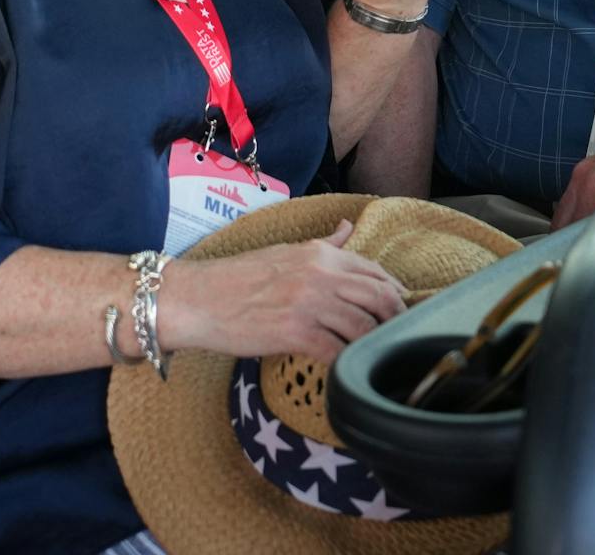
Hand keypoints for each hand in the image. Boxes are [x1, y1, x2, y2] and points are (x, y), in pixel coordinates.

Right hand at [159, 221, 407, 360]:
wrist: (196, 299)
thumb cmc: (236, 278)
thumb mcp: (284, 252)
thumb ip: (323, 245)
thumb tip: (348, 226)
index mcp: (318, 254)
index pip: (375, 272)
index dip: (395, 294)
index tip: (398, 311)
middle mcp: (319, 275)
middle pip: (380, 299)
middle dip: (395, 321)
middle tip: (395, 338)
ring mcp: (309, 304)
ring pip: (365, 328)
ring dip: (372, 345)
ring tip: (370, 355)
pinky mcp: (296, 334)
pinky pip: (338, 353)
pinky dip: (346, 364)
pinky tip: (344, 369)